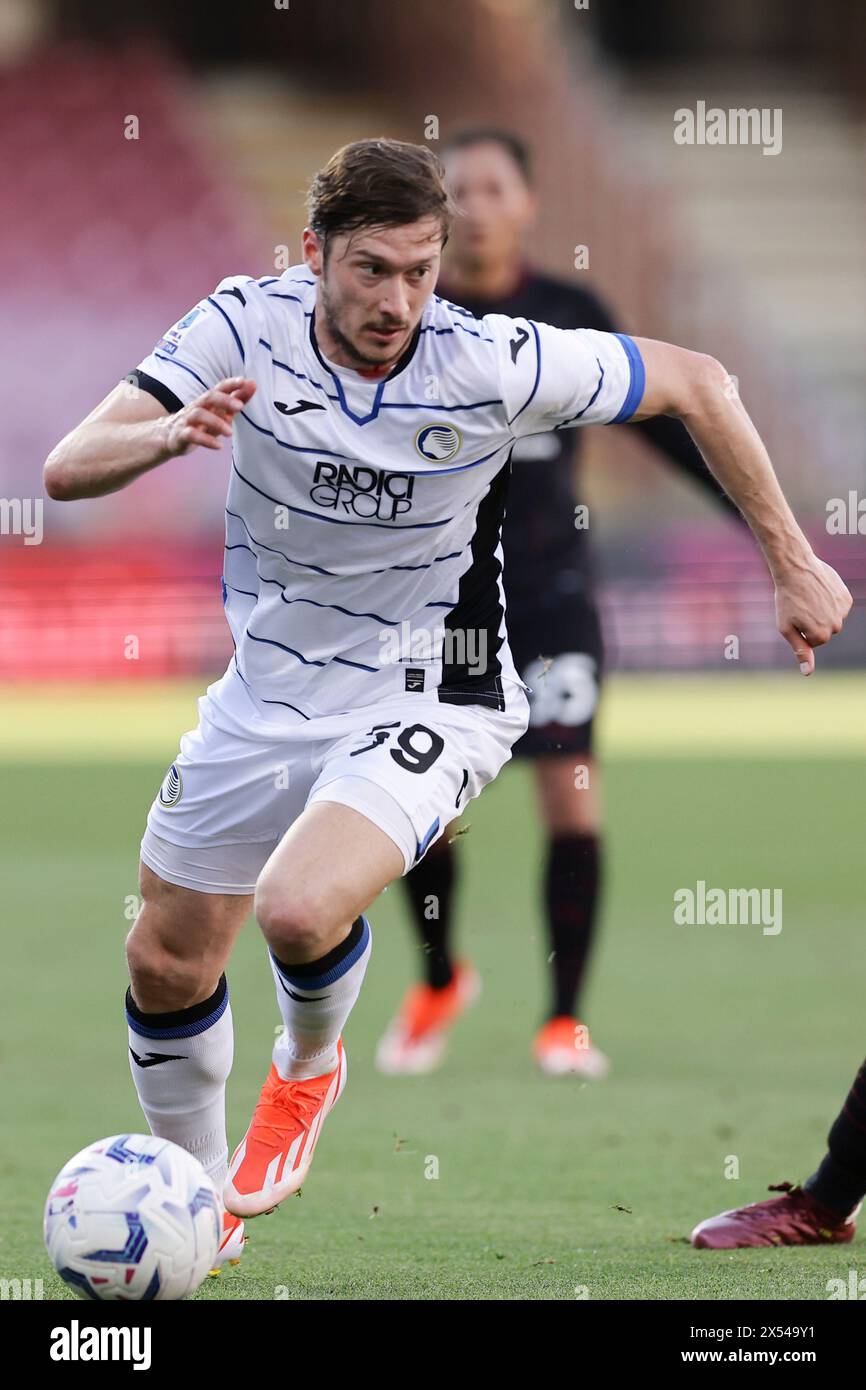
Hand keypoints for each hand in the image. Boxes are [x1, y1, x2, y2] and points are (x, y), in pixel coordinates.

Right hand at [163, 377, 256, 455]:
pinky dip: (206, 440)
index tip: (245, 382)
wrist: (171, 436)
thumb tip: (253, 384)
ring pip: (199, 414)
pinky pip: (191, 435)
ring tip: (230, 433)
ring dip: (216, 422)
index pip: (220, 387)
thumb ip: (237, 400)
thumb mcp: (221, 413)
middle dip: (225, 400)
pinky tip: (218, 446)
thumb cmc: (201, 423)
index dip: (232, 383)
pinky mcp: (181, 435)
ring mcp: (187, 420)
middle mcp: (197, 406)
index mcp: (208, 400)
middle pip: (209, 396)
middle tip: (240, 406)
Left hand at [773, 552, 851, 674]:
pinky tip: (819, 591)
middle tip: (801, 606)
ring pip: (831, 618)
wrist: (796, 568)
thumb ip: (800, 651)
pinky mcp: (846, 598)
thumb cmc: (787, 599)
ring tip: (809, 597)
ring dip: (821, 611)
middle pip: (823, 631)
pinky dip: (829, 601)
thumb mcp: (787, 628)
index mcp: (821, 636)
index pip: (812, 641)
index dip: (800, 629)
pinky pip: (837, 606)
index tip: (794, 616)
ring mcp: (843, 611)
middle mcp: (836, 626)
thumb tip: (808, 673)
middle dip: (812, 622)